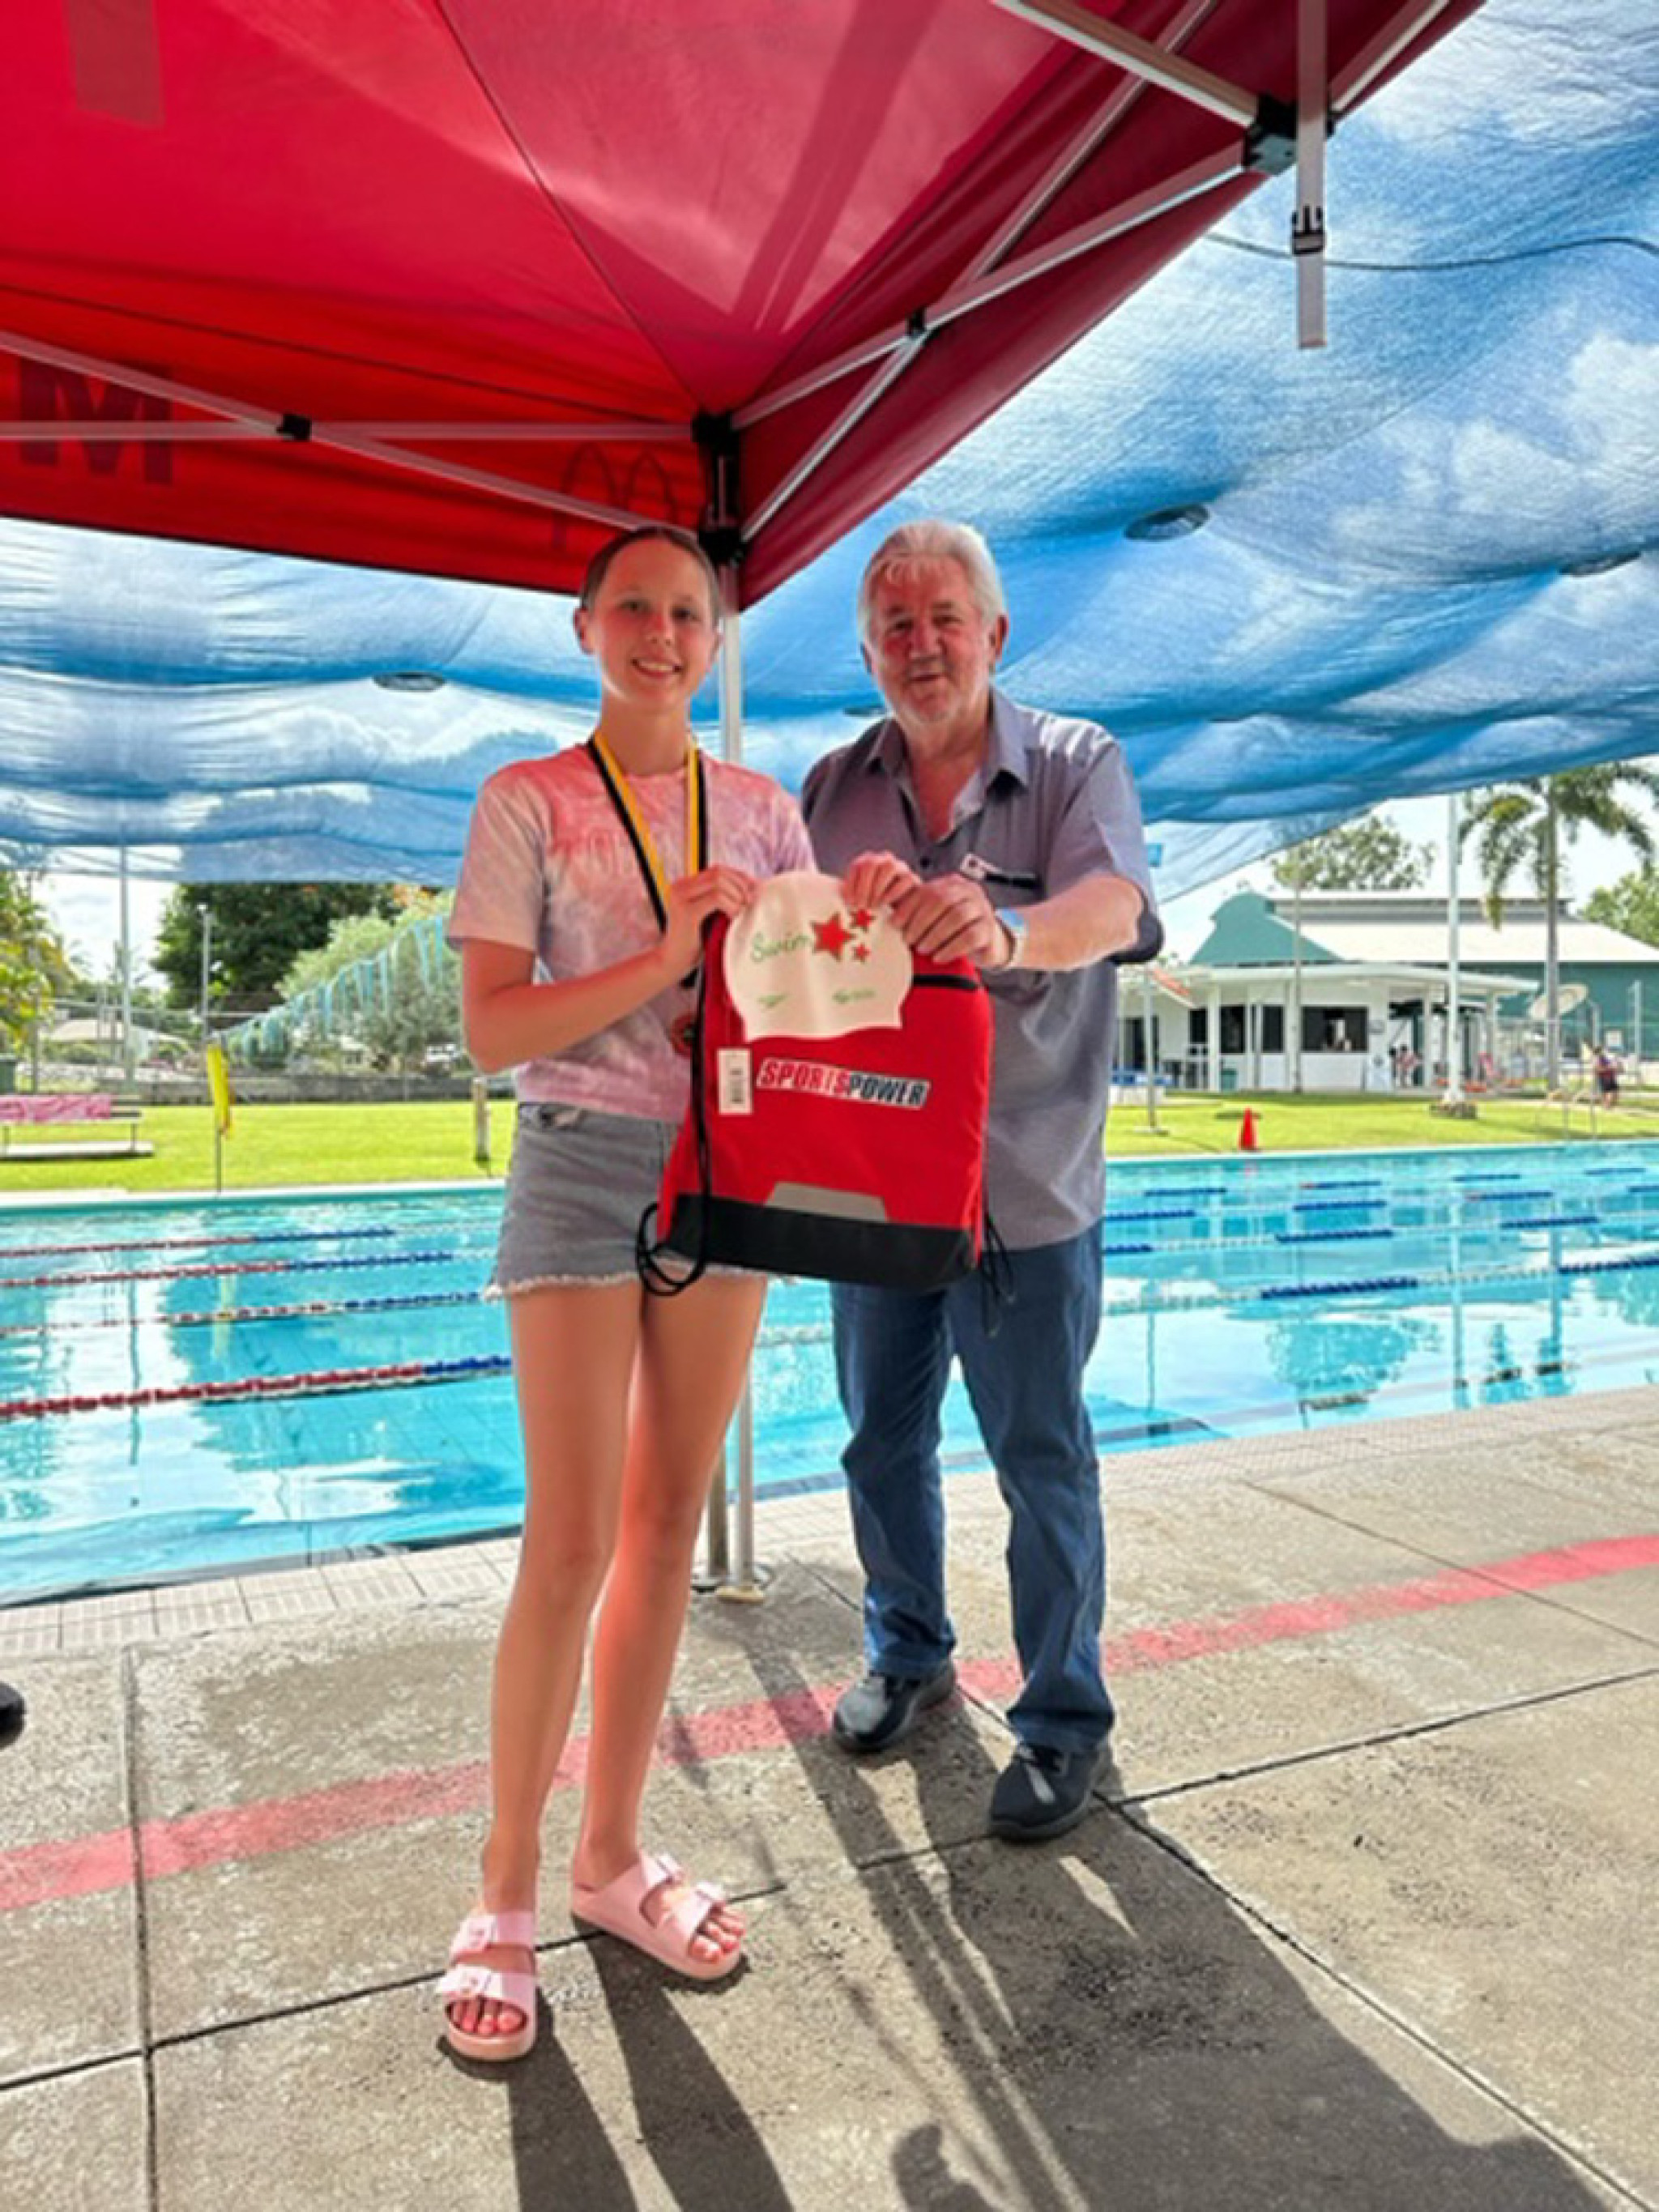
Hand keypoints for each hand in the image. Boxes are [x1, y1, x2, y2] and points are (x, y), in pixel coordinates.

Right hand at [658, 866, 754, 977]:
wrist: (674, 962)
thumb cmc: (696, 941)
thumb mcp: (711, 914)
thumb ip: (723, 899)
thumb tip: (753, 887)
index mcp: (685, 885)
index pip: (716, 870)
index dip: (738, 876)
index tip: (754, 888)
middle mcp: (680, 886)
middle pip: (718, 873)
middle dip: (740, 885)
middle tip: (751, 901)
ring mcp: (681, 898)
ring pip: (718, 882)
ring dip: (736, 895)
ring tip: (742, 911)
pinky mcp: (686, 912)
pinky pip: (716, 898)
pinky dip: (730, 905)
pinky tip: (734, 917)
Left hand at [841, 851, 920, 915]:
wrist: (902, 908)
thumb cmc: (876, 903)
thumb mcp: (861, 897)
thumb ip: (852, 894)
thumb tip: (838, 903)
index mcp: (868, 861)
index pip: (857, 866)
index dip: (851, 884)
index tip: (848, 901)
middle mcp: (883, 859)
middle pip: (871, 864)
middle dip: (864, 886)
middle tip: (860, 905)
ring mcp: (900, 866)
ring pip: (888, 867)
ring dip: (878, 887)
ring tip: (873, 905)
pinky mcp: (912, 878)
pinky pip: (905, 879)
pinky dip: (893, 892)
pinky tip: (885, 903)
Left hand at [889, 873, 1006, 966]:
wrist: (988, 942)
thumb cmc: (957, 928)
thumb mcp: (936, 916)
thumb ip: (917, 911)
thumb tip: (890, 916)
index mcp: (953, 884)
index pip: (928, 891)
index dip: (909, 907)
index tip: (895, 923)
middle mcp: (970, 892)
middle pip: (942, 901)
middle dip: (921, 922)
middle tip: (908, 939)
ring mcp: (983, 909)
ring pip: (957, 917)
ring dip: (935, 935)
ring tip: (922, 949)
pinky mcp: (989, 929)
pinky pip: (969, 936)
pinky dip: (950, 948)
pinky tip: (939, 957)